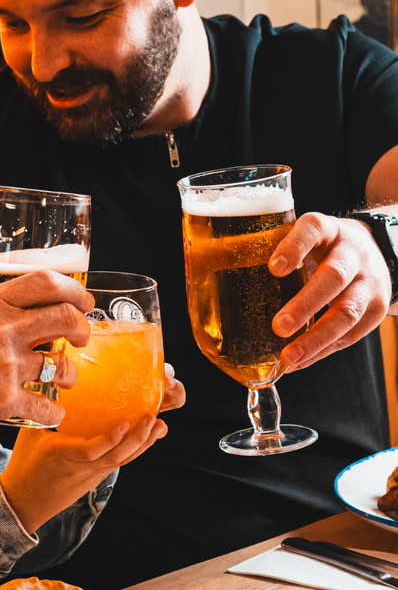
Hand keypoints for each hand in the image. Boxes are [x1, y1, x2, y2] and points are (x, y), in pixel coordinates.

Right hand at [0, 270, 93, 439]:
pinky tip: (52, 413)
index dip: (73, 290)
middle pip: (65, 318)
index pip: (45, 282)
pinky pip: (46, 405)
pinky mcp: (1, 400)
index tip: (83, 301)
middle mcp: (1, 329)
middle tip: (82, 338)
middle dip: (82, 328)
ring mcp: (4, 365)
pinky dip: (54, 412)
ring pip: (61, 365)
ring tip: (66, 379)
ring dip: (70, 373)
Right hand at [0, 363, 185, 533]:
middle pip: (116, 457)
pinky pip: (117, 463)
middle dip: (139, 438)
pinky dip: (133, 450)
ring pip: (121, 461)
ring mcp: (90, 476)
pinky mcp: (94, 479)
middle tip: (154, 418)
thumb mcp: (30, 434)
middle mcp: (81, 468)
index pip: (90, 451)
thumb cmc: (24, 466)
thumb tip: (55, 379)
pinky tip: (146, 437)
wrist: (23, 503)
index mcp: (62, 455)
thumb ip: (45, 410)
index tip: (125, 424)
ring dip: (143, 445)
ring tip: (160, 427)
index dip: (110, 440)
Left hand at [269, 212, 390, 369]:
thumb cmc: (322, 246)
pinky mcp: (378, 307)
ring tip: (289, 357)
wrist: (374, 247)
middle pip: (334, 277)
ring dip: (316, 338)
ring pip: (348, 312)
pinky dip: (324, 351)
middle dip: (306, 304)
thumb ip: (269, 247)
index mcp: (326, 229)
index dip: (294, 248)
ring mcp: (369, 280)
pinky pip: (352, 334)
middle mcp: (352, 251)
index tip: (274, 268)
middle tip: (279, 326)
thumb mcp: (302, 235)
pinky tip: (301, 361)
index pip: (311, 231)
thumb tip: (210, 272)